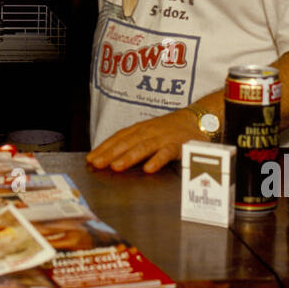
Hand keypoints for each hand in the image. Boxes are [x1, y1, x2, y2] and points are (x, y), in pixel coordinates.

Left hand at [86, 109, 203, 173]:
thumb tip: (110, 158)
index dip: (104, 147)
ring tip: (116, 167)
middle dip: (110, 153)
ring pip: (144, 147)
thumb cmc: (170, 129)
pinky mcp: (179, 145)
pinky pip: (167, 153)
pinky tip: (149, 168)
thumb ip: (133, 144)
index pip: (118, 137)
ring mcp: (164, 137)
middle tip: (96, 163)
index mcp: (140, 129)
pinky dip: (158, 160)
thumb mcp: (149, 133)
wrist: (198, 119)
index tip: (90, 159)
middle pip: (127, 142)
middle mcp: (149, 131)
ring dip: (129, 157)